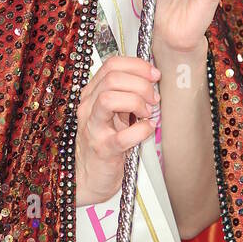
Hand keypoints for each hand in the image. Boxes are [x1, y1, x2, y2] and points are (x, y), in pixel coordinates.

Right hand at [75, 55, 160, 206]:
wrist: (89, 176)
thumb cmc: (104, 143)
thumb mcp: (113, 114)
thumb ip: (126, 95)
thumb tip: (152, 81)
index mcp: (92, 94)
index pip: (111, 65)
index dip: (137, 66)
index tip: (153, 75)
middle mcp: (89, 108)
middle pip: (112, 78)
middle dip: (140, 84)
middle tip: (153, 97)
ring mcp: (94, 128)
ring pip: (109, 98)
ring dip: (136, 101)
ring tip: (147, 112)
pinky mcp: (103, 149)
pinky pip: (124, 135)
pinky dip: (141, 130)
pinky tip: (147, 129)